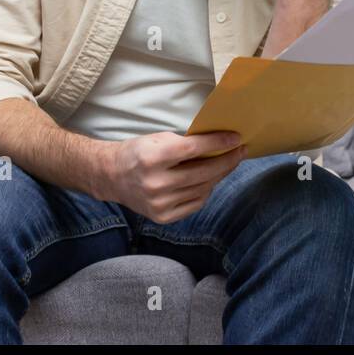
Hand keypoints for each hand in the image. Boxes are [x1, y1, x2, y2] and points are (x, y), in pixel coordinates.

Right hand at [94, 131, 245, 223]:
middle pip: (203, 172)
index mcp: (153, 158)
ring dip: (220, 175)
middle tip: (241, 151)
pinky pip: (196, 203)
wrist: (112, 176)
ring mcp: (159, 203)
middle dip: (227, 160)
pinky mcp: (162, 217)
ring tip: (229, 163)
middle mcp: (156, 183)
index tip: (237, 138)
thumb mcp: (158, 139)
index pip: (194, 149)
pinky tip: (211, 180)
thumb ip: (186, 142)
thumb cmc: (139, 152)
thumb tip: (220, 142)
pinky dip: (206, 190)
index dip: (219, 143)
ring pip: (203, 188)